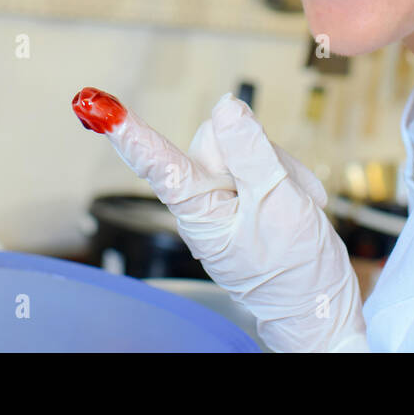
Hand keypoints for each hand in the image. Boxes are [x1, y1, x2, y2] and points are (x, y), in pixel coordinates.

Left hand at [72, 87, 368, 351]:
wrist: (318, 307)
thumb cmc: (295, 271)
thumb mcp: (278, 203)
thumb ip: (252, 153)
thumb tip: (226, 108)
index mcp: (198, 210)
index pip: (157, 164)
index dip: (129, 133)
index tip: (94, 106)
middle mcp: (200, 204)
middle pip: (215, 142)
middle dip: (257, 152)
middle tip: (286, 187)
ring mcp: (220, 203)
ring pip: (241, 150)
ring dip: (276, 168)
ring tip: (296, 202)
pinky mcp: (239, 202)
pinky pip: (255, 167)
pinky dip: (280, 178)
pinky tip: (296, 201)